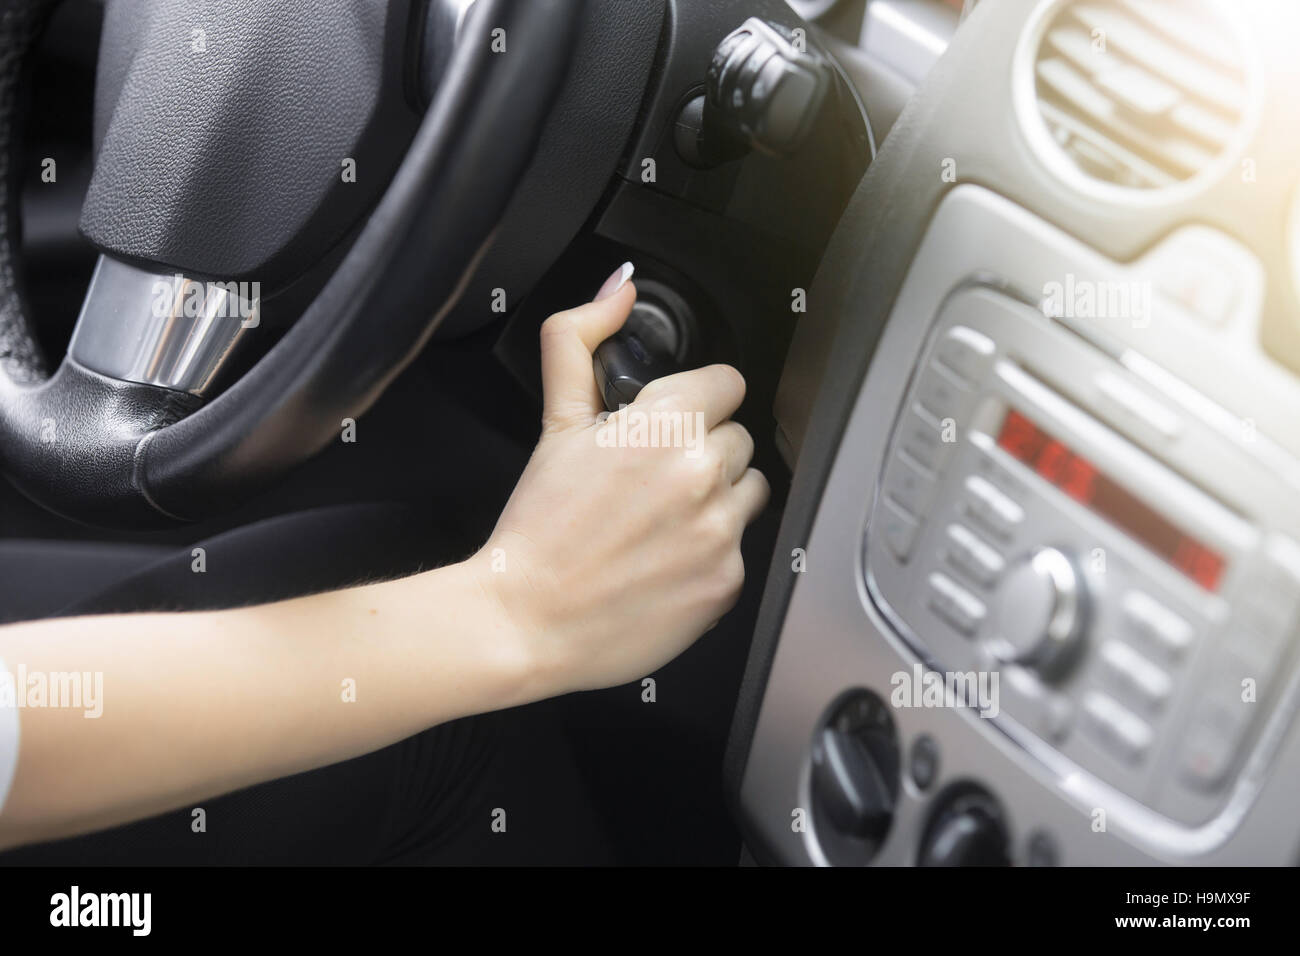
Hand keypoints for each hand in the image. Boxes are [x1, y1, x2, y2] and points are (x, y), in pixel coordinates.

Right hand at [470, 265, 768, 695]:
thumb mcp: (554, 422)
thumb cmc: (538, 527)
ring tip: (664, 522)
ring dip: (719, 499)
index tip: (674, 424)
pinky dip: (712, 552)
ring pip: (751, 491)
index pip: (727, 383)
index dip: (696, 402)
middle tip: (654, 482)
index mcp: (664, 424)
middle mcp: (702, 473)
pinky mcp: (728, 581)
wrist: (526, 621)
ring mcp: (720, 530)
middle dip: (703, 452)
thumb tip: (617, 289)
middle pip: (739, 438)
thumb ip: (580, 341)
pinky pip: (742, 548)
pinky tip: (666, 561)